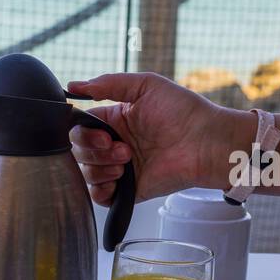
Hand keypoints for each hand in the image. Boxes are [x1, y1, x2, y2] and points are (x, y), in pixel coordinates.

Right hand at [68, 72, 248, 205]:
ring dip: (100, 167)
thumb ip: (108, 83)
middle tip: (121, 147)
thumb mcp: (145, 85)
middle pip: (79, 152)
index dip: (82, 132)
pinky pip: (98, 196)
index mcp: (115, 121)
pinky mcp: (127, 190)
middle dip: (93, 150)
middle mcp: (114, 145)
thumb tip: (74, 85)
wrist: (205, 143)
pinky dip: (101, 189)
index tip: (101, 132)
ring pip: (86, 173)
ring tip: (127, 161)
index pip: (80, 128)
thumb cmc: (184, 112)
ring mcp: (119, 169)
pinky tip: (119, 178)